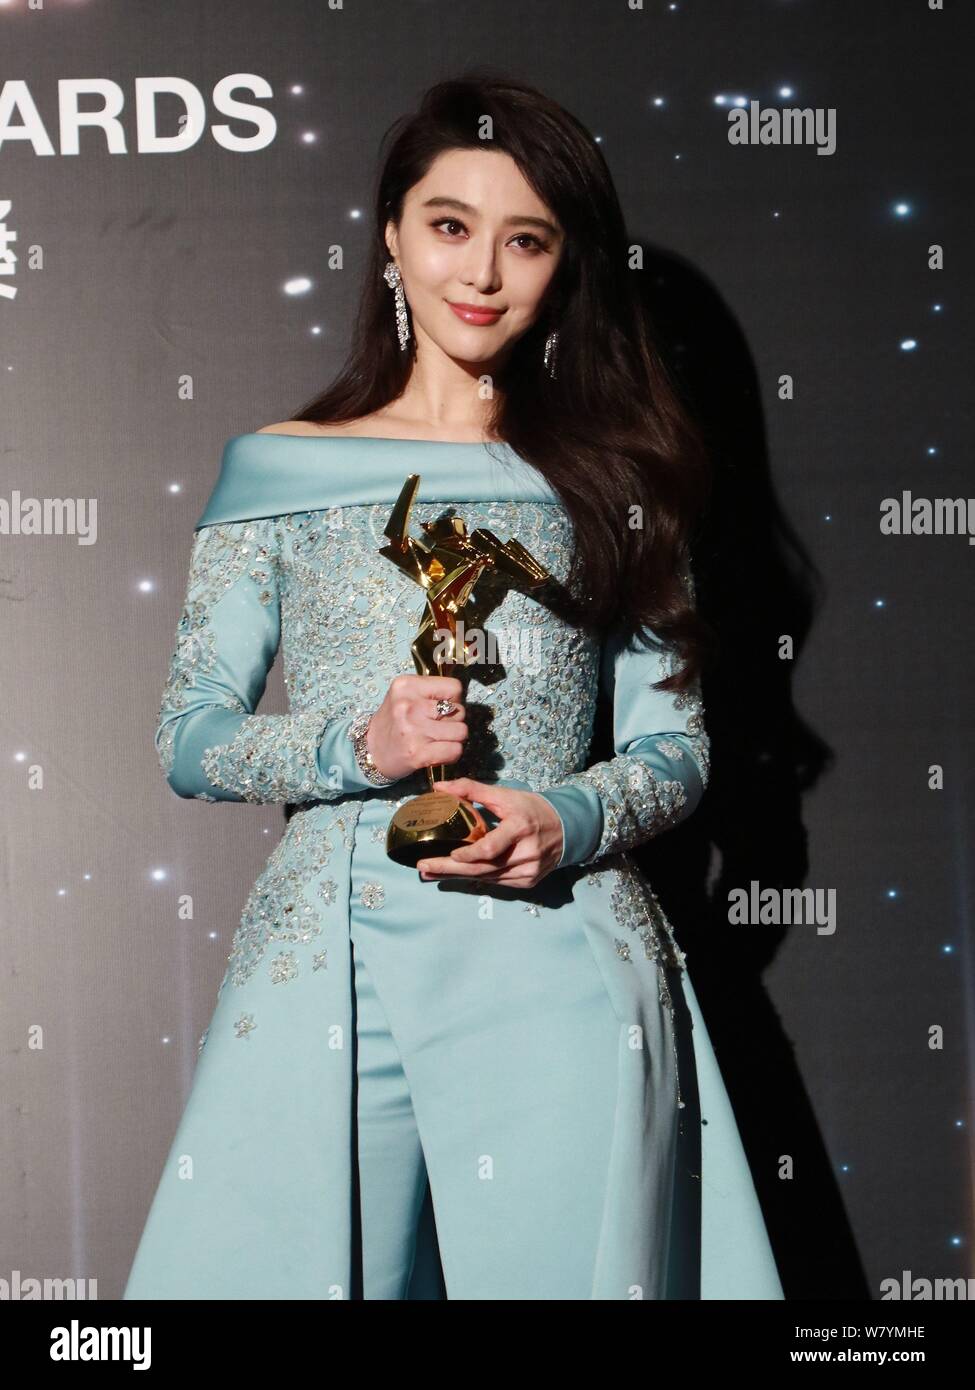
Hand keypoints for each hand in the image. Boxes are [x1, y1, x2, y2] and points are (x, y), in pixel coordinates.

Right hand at [365, 674, 467, 779]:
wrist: (372, 751)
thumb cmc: (394, 722)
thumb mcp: (405, 696)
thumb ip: (431, 692)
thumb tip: (461, 700)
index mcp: (406, 686)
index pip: (454, 687)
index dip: (453, 700)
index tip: (440, 709)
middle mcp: (409, 706)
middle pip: (459, 710)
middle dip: (453, 720)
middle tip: (436, 726)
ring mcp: (414, 730)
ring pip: (461, 731)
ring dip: (454, 738)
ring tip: (437, 739)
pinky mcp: (419, 753)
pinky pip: (455, 750)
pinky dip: (452, 753)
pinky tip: (438, 752)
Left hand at [416, 777, 563, 888]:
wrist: (567, 828)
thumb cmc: (531, 809)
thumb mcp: (505, 795)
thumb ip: (472, 790)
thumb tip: (439, 788)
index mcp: (520, 828)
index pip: (491, 848)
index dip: (469, 854)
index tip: (450, 854)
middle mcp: (526, 854)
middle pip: (483, 868)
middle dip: (450, 870)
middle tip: (423, 869)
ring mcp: (528, 872)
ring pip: (487, 878)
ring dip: (458, 876)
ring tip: (431, 873)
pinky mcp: (527, 882)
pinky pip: (496, 882)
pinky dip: (475, 877)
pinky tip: (457, 874)